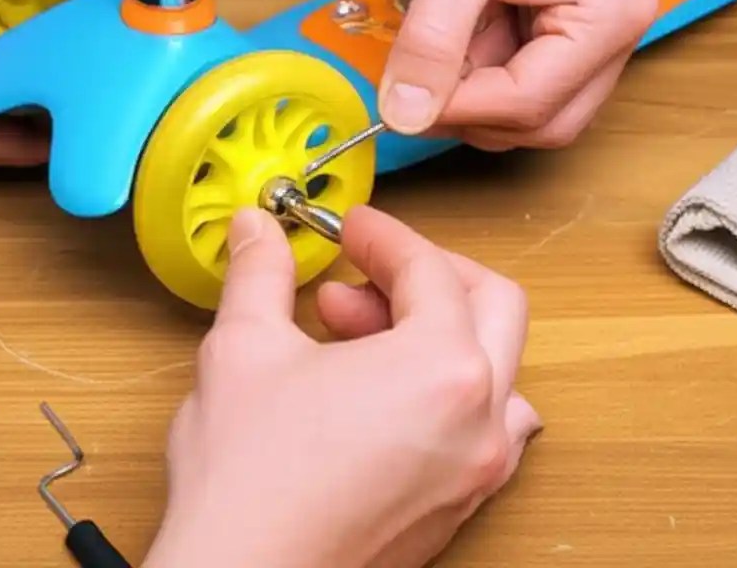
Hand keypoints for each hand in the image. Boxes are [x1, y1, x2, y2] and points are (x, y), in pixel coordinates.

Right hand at [143, 207, 540, 567]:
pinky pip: (480, 427)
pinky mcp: (456, 508)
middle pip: (490, 308)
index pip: (430, 270)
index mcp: (443, 368)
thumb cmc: (250, 481)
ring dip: (435, 336)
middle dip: (424, 277)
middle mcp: (480, 420)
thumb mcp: (245, 348)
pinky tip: (375, 396)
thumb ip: (261, 274)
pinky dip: (441, 392)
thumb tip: (258, 232)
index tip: (350, 228)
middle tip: (359, 278)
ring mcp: (476, 470)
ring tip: (356, 342)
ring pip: (492, 370)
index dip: (383, 237)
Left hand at [379, 0, 660, 150]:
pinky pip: (519, 73)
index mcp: (611, 12)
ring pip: (529, 106)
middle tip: (414, 90)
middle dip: (475, 113)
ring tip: (436, 43)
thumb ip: (432, 43)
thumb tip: (407, 114)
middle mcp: (617, 29)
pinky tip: (451, 33)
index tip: (402, 105)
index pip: (532, 103)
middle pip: (543, 121)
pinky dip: (477, 68)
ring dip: (475, 91)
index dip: (459, 109)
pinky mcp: (564, 22)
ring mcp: (593, 27)